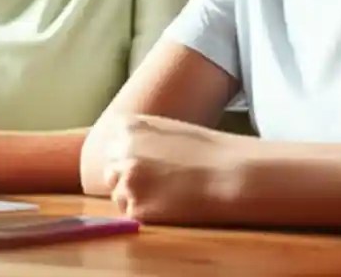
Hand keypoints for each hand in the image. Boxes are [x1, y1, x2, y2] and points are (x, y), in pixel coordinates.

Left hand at [102, 114, 244, 223]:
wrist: (229, 173)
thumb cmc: (205, 151)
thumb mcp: (165, 130)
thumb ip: (138, 138)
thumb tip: (118, 154)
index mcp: (127, 127)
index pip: (112, 149)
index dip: (130, 159)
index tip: (150, 164)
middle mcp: (121, 151)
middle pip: (111, 173)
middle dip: (128, 179)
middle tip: (160, 182)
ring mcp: (127, 181)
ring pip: (119, 195)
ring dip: (137, 197)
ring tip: (168, 192)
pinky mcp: (136, 208)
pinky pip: (131, 213)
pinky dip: (147, 213)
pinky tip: (170, 204)